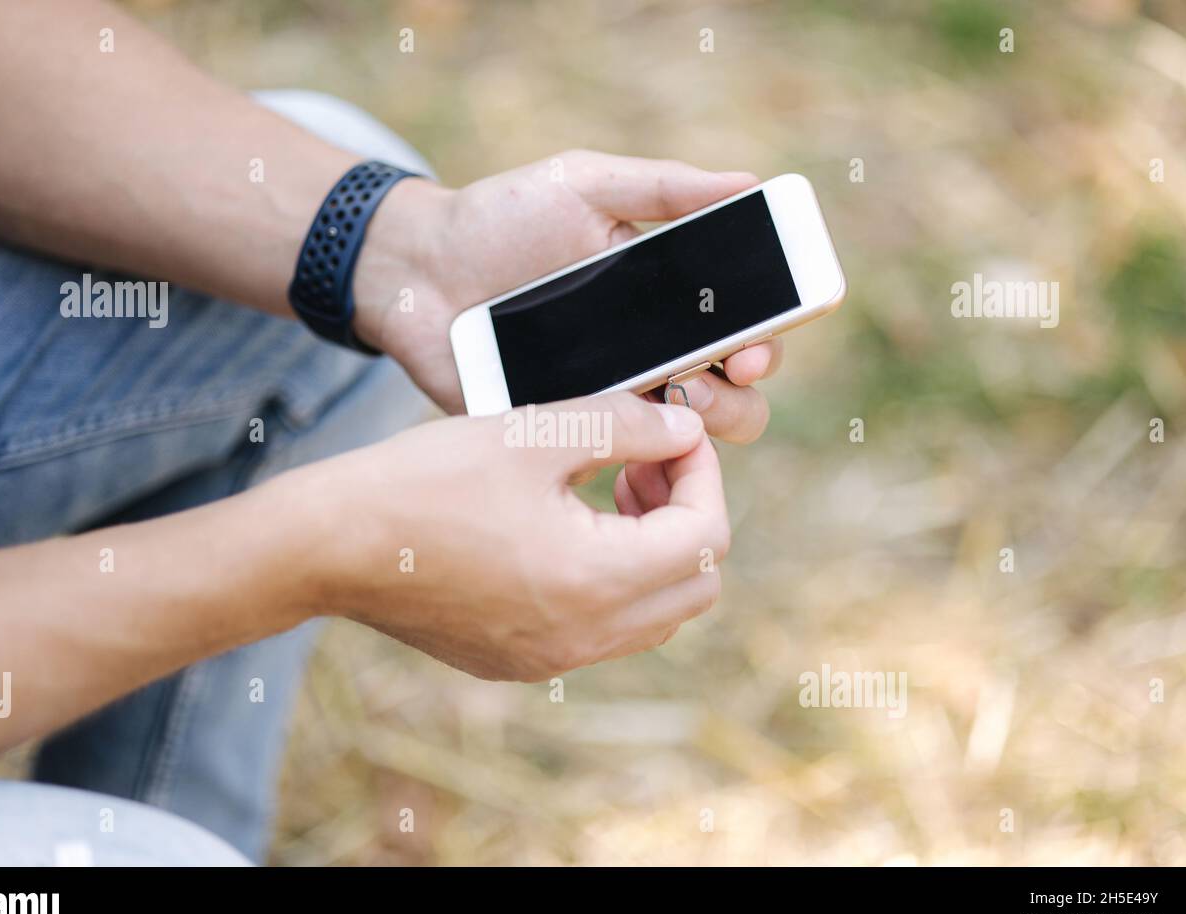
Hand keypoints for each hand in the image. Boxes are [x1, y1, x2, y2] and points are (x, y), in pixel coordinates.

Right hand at [276, 391, 729, 680]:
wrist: (332, 544)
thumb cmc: (426, 481)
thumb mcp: (536, 434)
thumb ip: (627, 426)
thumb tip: (684, 429)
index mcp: (597, 581)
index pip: (708, 537)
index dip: (703, 475)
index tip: (673, 434)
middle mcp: (585, 637)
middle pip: (696, 586)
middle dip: (686, 516)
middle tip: (641, 466)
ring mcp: (552, 658)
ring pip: (655, 615)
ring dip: (653, 552)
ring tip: (605, 494)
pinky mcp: (521, 662)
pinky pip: (602, 631)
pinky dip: (611, 583)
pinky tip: (563, 531)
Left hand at [352, 150, 780, 443]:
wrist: (416, 270)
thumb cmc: (500, 218)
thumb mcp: (584, 186)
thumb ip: (664, 189)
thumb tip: (750, 182)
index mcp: (668, 299)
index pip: (747, 329)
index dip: (769, 341)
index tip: (755, 342)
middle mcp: (653, 355)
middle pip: (736, 395)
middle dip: (740, 392)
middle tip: (708, 373)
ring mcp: (611, 401)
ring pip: (691, 438)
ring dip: (701, 426)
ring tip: (668, 397)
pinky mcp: (567, 433)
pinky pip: (617, 460)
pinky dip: (635, 455)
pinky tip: (618, 432)